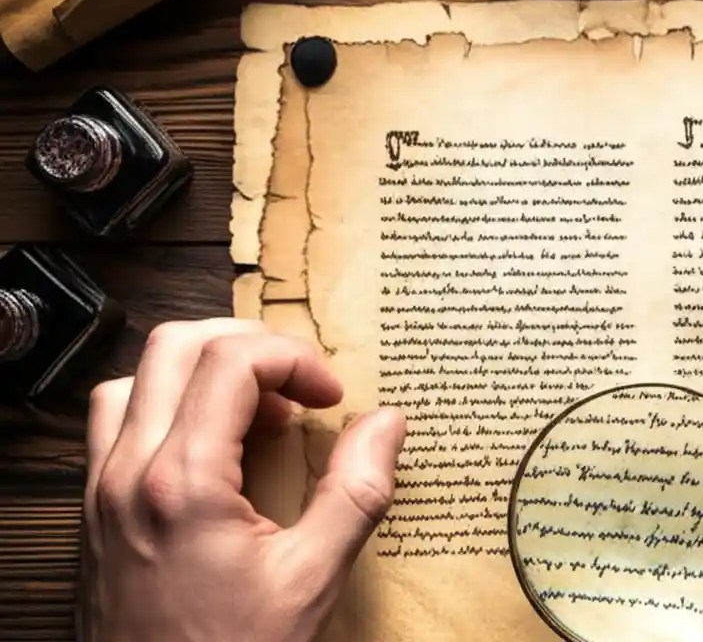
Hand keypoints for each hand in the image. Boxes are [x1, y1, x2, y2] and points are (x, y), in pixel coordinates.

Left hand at [79, 319, 406, 641]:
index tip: (330, 398)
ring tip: (253, 412)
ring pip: (136, 377)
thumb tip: (386, 424)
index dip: (294, 361)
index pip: (232, 361)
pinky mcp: (94, 512)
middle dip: (247, 347)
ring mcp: (101, 491)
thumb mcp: (311, 580)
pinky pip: (115, 421)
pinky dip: (166, 407)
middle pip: (175, 346)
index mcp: (182, 482)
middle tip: (295, 385)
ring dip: (200, 372)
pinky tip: (210, 446)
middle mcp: (128, 473)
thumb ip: (356, 493)